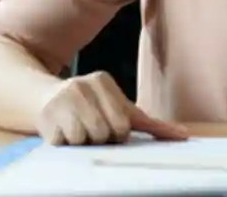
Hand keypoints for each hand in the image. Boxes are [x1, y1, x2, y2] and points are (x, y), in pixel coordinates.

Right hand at [35, 71, 188, 144]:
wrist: (42, 99)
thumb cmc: (90, 109)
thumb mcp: (119, 109)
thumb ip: (150, 123)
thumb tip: (183, 135)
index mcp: (103, 81)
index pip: (122, 123)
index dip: (116, 133)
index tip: (108, 126)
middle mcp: (82, 85)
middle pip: (105, 132)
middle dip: (100, 139)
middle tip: (91, 131)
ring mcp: (62, 99)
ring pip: (85, 139)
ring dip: (82, 143)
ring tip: (76, 131)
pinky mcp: (45, 116)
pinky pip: (64, 143)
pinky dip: (65, 144)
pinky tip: (61, 132)